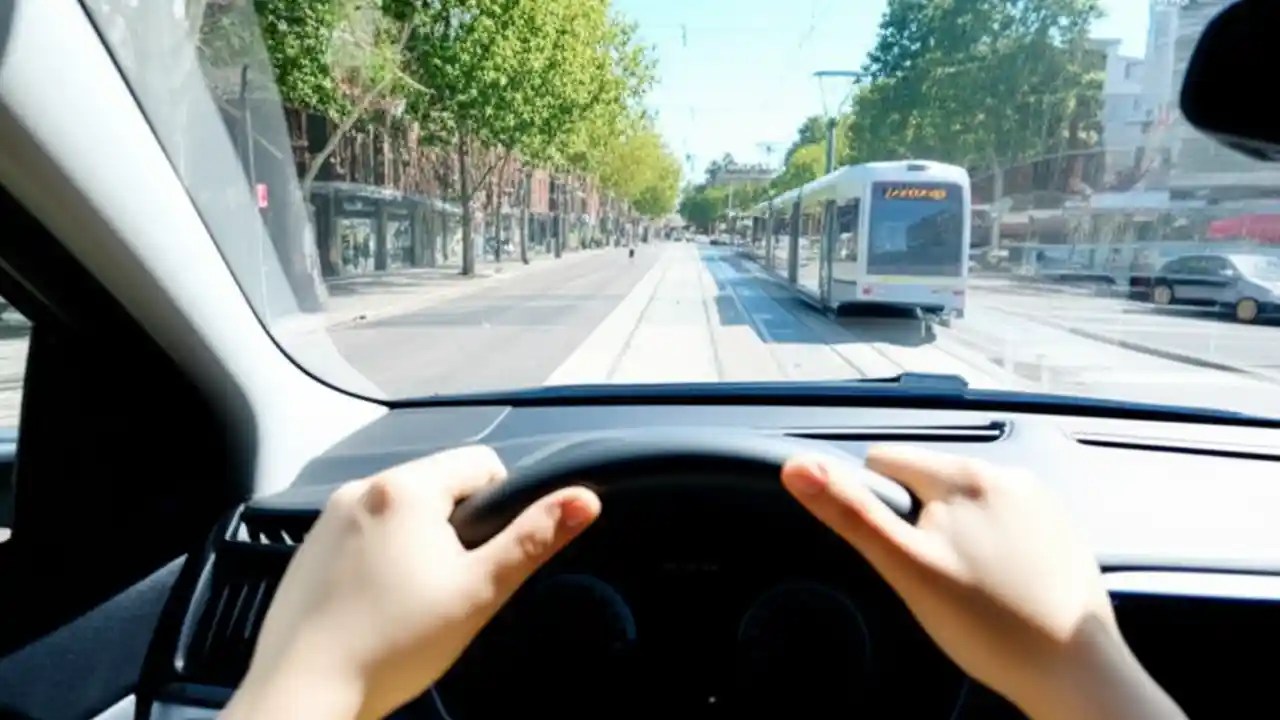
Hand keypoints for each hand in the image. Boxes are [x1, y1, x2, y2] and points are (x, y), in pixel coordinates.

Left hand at [223, 445, 600, 719]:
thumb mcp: (478, 592)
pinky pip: (364, 532)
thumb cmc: (394, 644)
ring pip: (402, 511)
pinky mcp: (309, 547)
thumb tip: (585, 498)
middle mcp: (361, 488)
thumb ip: (534, 539)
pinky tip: (378, 604)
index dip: (498, 509)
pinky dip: (380, 557)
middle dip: (456, 527)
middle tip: (449, 586)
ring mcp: (328, 517)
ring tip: (412, 599)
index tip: (483, 559)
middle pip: (439, 486)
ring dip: (418, 541)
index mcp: (405, 488)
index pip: (481, 463)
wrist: (303, 693)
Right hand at [780, 445, 1183, 719]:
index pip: (883, 462)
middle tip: (936, 577)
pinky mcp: (1061, 527)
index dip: (879, 508)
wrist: (1075, 672)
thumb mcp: (906, 569)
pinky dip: (993, 546)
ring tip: (970, 586)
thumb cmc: (989, 626)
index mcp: (963, 474)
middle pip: (926, 481)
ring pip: (964, 503)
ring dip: (956, 532)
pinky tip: (1001, 586)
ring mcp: (1039, 499)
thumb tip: (796, 467)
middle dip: (920, 521)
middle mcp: (1006, 472)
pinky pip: (1003, 521)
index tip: (903, 553)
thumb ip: (851, 513)